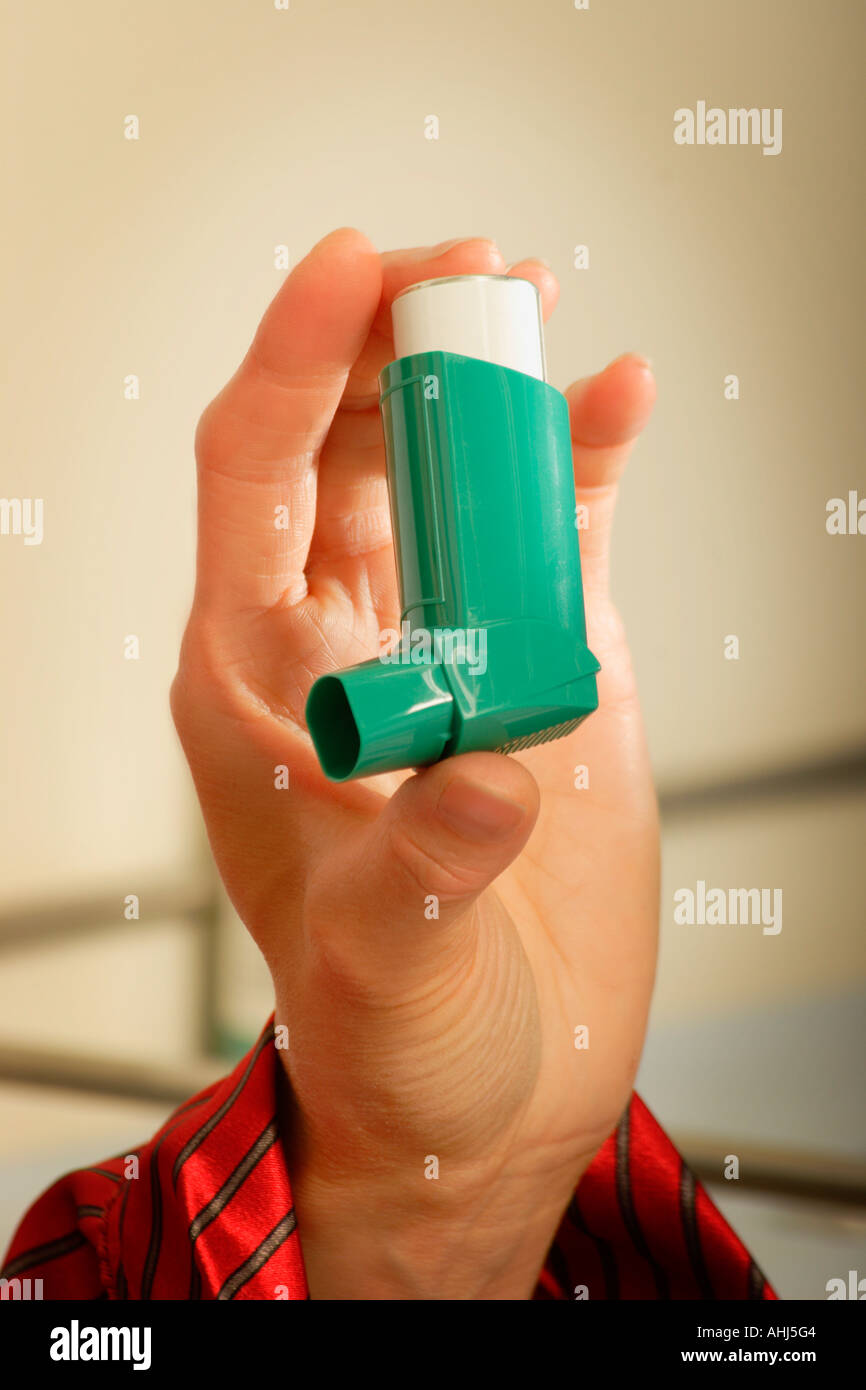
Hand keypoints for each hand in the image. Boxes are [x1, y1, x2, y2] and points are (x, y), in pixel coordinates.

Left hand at [171, 229, 658, 1299]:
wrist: (490, 1087)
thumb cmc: (399, 1039)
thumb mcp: (387, 966)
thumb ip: (422, 866)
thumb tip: (488, 774)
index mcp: (256, 684)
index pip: (249, 478)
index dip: (292, 359)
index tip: (354, 265)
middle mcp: (340, 641)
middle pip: (342, 442)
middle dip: (395, 344)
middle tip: (478, 284)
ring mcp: (443, 646)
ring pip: (440, 470)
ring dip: (483, 388)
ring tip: (535, 317)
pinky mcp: (537, 667)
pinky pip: (552, 536)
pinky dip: (582, 465)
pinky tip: (616, 407)